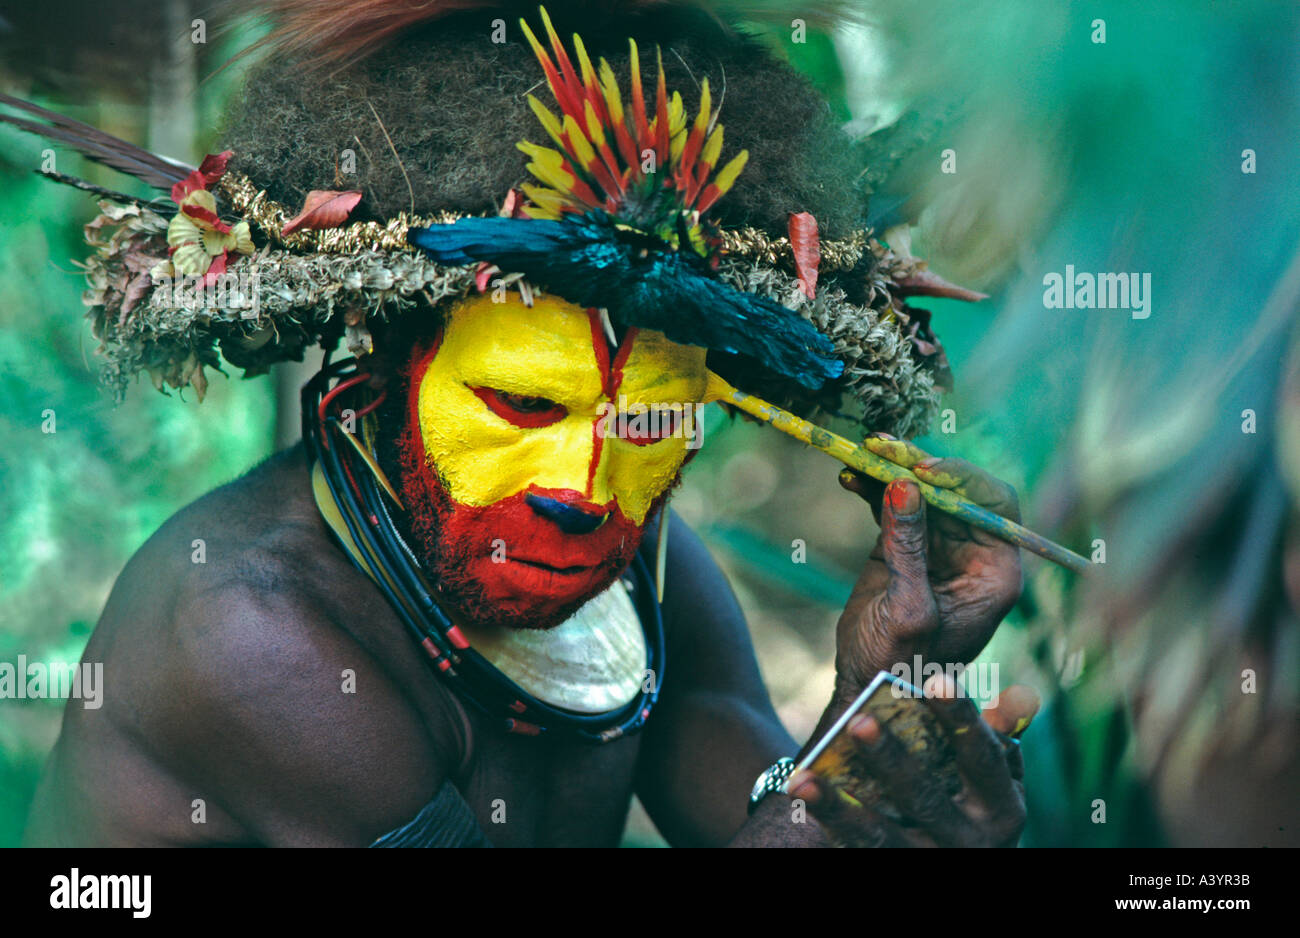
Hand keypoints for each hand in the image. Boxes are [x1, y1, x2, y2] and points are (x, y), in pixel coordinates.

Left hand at [788, 677, 1039, 846]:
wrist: (963, 867)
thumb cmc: (977, 809)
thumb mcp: (997, 782)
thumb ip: (997, 739)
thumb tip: (1013, 698)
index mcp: (1001, 809)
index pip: (982, 759)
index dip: (961, 719)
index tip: (935, 679)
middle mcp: (970, 843)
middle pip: (925, 799)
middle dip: (891, 761)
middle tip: (858, 720)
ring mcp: (929, 863)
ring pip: (880, 838)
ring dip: (840, 808)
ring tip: (804, 778)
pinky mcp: (894, 872)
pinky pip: (857, 853)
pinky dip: (828, 827)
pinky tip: (800, 800)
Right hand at [832, 434, 1022, 692]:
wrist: (868, 690)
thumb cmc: (900, 666)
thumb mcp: (908, 608)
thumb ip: (908, 546)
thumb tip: (904, 483)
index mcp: (994, 572)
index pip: (995, 505)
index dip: (963, 479)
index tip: (921, 469)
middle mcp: (972, 554)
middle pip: (955, 489)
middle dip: (918, 463)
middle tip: (880, 446)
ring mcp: (937, 547)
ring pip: (921, 490)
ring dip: (890, 468)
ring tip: (859, 452)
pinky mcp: (904, 545)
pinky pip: (892, 503)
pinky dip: (871, 487)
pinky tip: (847, 476)